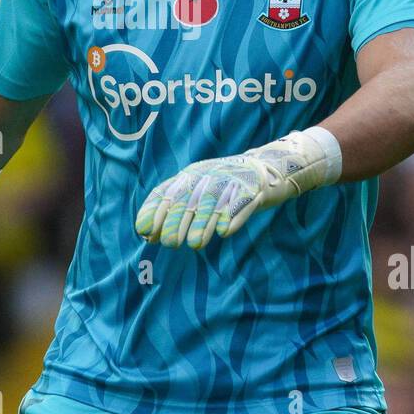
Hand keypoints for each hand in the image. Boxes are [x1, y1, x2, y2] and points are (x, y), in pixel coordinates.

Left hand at [135, 128, 340, 248]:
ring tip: (194, 244)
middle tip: (169, 244)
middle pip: (188, 200)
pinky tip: (225, 232)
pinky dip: (233, 218)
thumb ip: (176, 211)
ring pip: (213, 205)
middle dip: (176, 222)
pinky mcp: (253, 190)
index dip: (155, 211)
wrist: (269, 168)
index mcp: (191, 175)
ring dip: (202, 225)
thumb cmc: (227, 188)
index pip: (167, 191)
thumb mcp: (200, 192)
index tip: (144, 231)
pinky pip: (241, 205)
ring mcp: (231, 182)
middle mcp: (208, 176)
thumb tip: (147, 236)